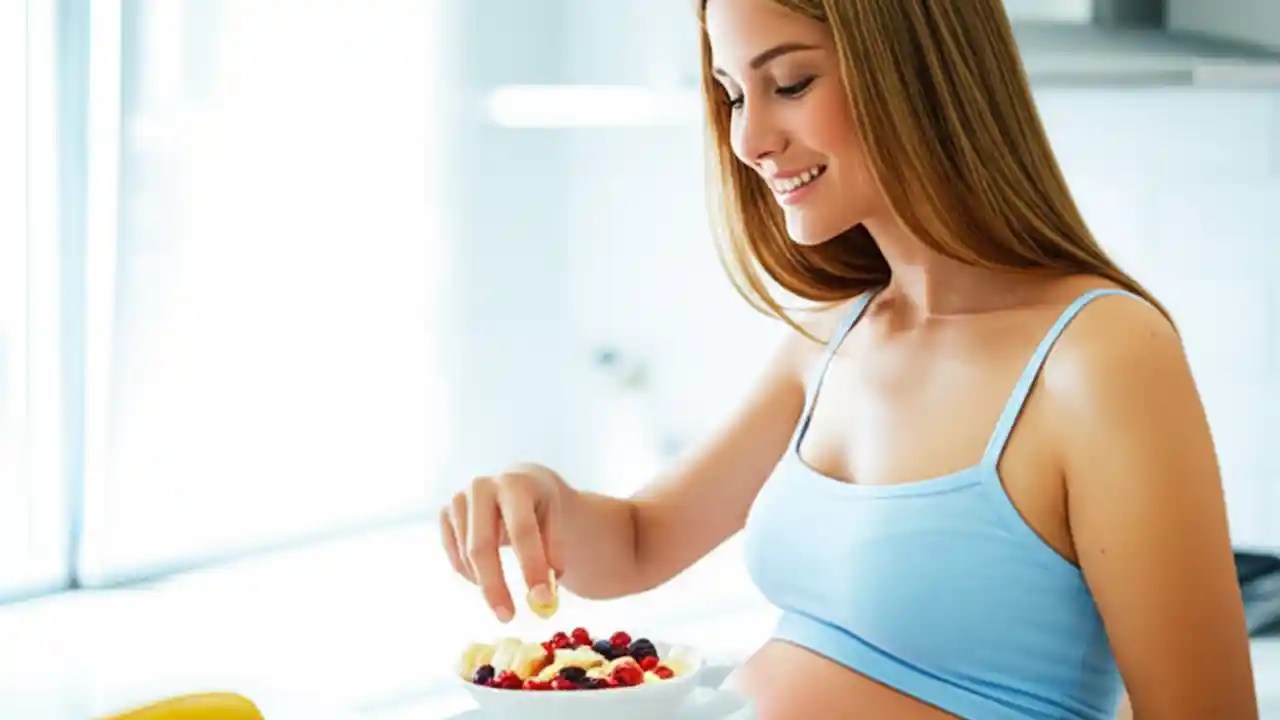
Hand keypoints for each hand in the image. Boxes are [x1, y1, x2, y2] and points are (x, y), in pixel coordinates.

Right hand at [440, 463, 567, 621]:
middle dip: (494, 585)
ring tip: (505, 592)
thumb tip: (543, 597)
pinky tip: (487, 574)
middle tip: (508, 617)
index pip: (522, 530)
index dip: (531, 565)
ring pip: (467, 556)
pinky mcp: (445, 513)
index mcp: (516, 484)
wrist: (521, 483)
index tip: (542, 599)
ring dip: (486, 582)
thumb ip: (553, 554)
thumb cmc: (542, 507)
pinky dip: (471, 574)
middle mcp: (482, 487)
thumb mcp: (557, 521)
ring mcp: (459, 499)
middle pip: (482, 546)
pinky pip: (454, 556)